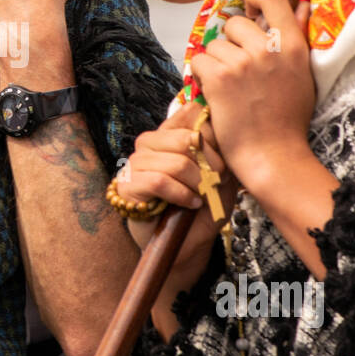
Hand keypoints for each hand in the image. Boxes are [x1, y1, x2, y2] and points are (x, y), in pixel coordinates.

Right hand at [121, 101, 238, 293]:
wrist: (189, 243)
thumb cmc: (206, 205)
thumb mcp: (223, 172)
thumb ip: (223, 147)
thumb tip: (227, 124)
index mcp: (171, 132)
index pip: (192, 112)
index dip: (213, 136)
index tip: (222, 160)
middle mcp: (150, 142)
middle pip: (187, 137)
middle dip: (210, 165)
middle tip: (215, 183)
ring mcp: (135, 162)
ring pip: (176, 162)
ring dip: (197, 184)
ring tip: (201, 196)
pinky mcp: (127, 186)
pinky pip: (160, 182)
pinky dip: (182, 195)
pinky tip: (190, 203)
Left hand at [190, 0, 316, 194]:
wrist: (272, 155)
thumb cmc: (287, 119)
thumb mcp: (302, 74)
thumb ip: (298, 36)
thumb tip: (302, 3)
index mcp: (292, 45)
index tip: (249, 12)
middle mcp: (268, 49)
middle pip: (234, 24)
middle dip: (230, 44)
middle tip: (237, 71)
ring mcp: (243, 62)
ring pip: (214, 46)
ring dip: (215, 64)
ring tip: (229, 89)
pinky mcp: (220, 78)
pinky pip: (199, 61)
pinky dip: (200, 77)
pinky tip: (214, 93)